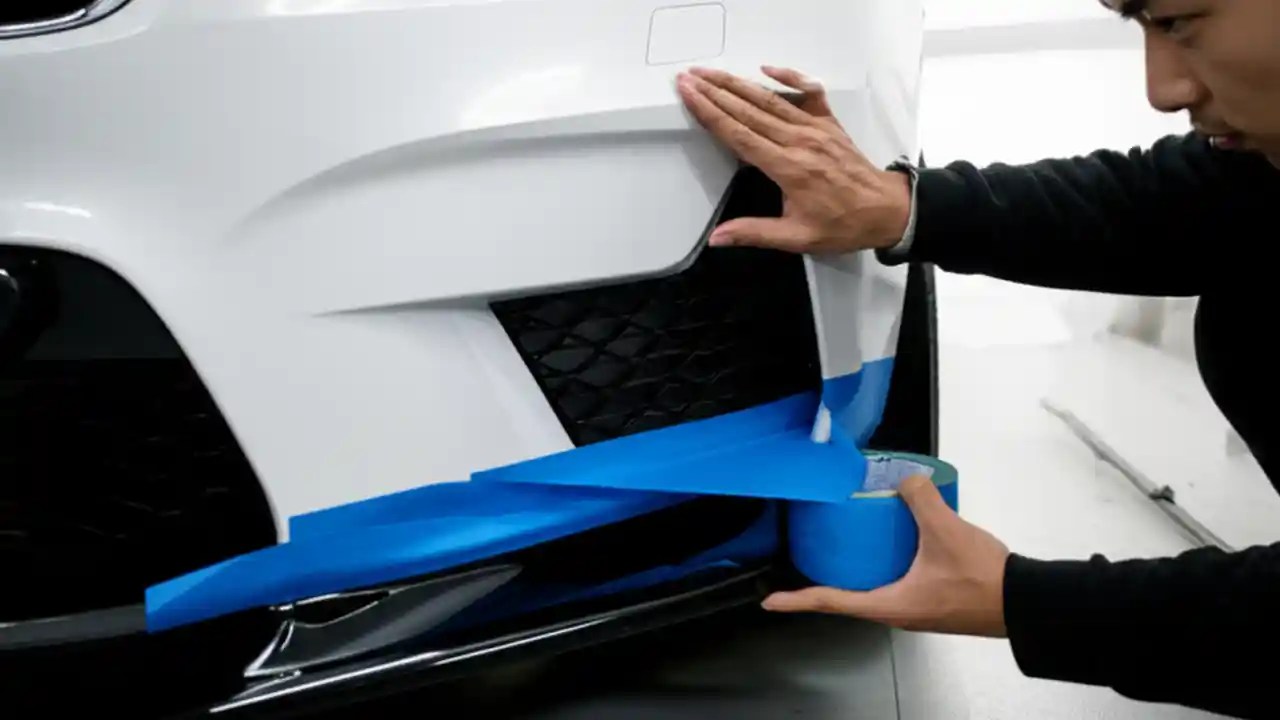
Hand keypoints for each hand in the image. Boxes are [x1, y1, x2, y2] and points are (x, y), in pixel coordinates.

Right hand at [675, 65, 912, 253]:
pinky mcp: (829, 123)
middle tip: (689, 78)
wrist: (886, 211)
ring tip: (712, 73)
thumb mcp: (796, 238)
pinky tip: (768, 68)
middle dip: (715, 92)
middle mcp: (800, 141)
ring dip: (738, 84)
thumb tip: (717, 238)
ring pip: (771, 99)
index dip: (710, 114)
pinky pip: (808, 92)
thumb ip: (754, 233)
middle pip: (749, 111)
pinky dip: (789, 76)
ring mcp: (816, 128)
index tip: (690, 96)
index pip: (740, 135)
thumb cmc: (843, 225)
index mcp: (789, 168)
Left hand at [763, 475, 1011, 637]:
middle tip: (811, 556)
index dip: (799, 600)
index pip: (833, 602)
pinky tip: (892, 544)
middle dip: (827, 580)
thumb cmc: (983, 580)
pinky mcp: (933, 602)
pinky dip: (885, 566)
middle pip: (849, 597)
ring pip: (875, 589)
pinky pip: (897, 583)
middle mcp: (897, 612)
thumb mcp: (945, 531)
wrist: (1024, 601)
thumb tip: (906, 478)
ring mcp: (916, 610)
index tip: (771, 601)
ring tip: (847, 544)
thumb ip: (921, 498)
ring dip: (859, 570)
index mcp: (890, 605)